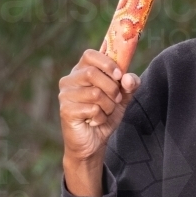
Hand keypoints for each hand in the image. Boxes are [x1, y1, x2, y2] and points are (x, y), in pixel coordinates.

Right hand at [58, 45, 139, 196]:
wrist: (94, 142)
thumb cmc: (105, 115)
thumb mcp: (123, 97)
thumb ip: (130, 84)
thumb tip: (128, 78)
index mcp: (82, 70)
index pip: (90, 54)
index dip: (107, 63)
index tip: (119, 75)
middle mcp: (70, 80)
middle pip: (92, 73)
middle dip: (111, 88)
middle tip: (116, 100)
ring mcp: (65, 95)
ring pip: (94, 93)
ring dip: (108, 106)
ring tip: (105, 112)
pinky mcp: (65, 110)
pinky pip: (91, 109)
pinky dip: (100, 117)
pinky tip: (95, 121)